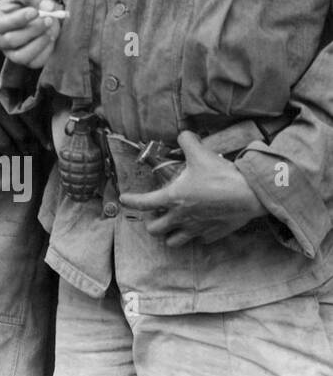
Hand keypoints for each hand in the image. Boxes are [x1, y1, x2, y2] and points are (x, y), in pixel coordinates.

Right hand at [0, 0, 64, 68]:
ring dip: (39, 43)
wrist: (35, 9)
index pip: (1, 25)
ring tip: (50, 30)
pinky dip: (46, 51)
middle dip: (33, 29)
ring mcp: (9, 53)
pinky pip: (34, 62)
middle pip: (11, 40)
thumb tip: (47, 7)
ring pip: (21, 57)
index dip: (19, 19)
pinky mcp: (24, 61)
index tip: (35, 11)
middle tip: (49, 19)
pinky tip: (50, 37)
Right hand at [0, 68, 39, 153]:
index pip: (29, 118)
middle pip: (19, 134)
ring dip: (12, 154)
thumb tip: (19, 102)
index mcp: (4, 94)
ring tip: (17, 161)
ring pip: (4, 143)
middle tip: (33, 156)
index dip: (39, 134)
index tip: (46, 145)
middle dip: (28, 148)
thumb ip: (5, 88)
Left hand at [120, 132, 267, 247]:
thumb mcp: (200, 153)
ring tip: (171, 223)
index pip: (144, 203)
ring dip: (169, 234)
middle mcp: (181, 217)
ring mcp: (197, 229)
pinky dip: (195, 235)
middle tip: (155, 213)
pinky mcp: (213, 234)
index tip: (123, 199)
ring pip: (174, 241)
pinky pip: (199, 240)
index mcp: (173, 198)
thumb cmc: (222, 176)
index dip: (131, 200)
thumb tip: (183, 134)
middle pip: (155, 230)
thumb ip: (186, 141)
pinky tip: (197, 226)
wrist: (251, 195)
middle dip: (151, 223)